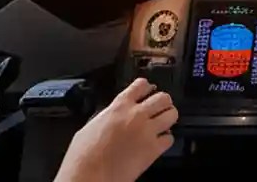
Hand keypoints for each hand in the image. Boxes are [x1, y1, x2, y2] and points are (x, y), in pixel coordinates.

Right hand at [55, 78, 176, 181]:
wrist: (89, 177)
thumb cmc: (83, 156)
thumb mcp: (91, 126)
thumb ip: (108, 116)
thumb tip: (114, 116)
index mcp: (119, 107)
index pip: (141, 85)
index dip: (146, 87)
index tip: (148, 90)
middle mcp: (136, 115)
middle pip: (163, 97)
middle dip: (162, 102)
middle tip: (158, 108)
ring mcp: (147, 131)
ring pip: (172, 114)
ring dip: (168, 118)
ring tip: (162, 123)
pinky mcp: (154, 149)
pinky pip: (170, 138)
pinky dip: (166, 140)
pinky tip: (158, 142)